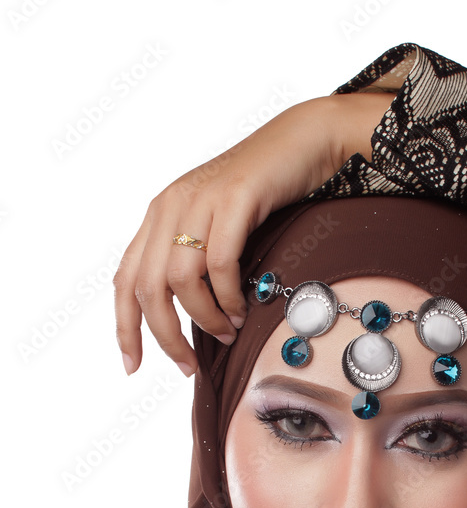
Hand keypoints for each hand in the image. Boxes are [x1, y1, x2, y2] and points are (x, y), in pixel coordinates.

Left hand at [113, 91, 394, 376]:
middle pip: (148, 288)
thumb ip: (195, 262)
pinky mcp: (233, 200)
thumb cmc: (263, 193)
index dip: (124, 327)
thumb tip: (192, 318)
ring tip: (227, 332)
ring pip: (181, 280)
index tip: (132, 365)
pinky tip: (242, 309)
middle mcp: (170, 208)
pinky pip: (219, 263)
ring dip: (204, 318)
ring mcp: (200, 201)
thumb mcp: (215, 227)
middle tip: (188, 365)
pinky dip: (228, 296)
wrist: (301, 143)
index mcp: (159, 216)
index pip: (125, 280)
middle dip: (166, 336)